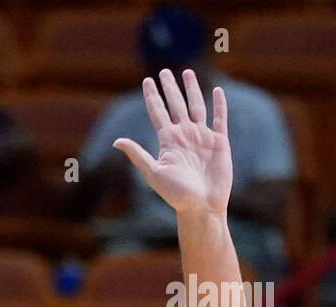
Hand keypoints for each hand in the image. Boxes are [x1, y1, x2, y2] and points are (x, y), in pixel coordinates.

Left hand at [114, 69, 232, 216]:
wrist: (201, 206)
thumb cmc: (175, 194)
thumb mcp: (153, 173)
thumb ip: (137, 155)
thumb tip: (116, 141)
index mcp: (167, 141)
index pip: (158, 112)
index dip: (153, 96)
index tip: (147, 80)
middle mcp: (184, 135)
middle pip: (175, 105)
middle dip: (170, 88)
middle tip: (164, 71)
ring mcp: (201, 137)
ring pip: (196, 106)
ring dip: (192, 90)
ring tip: (187, 73)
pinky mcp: (219, 142)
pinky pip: (219, 118)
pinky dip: (219, 104)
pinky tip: (217, 90)